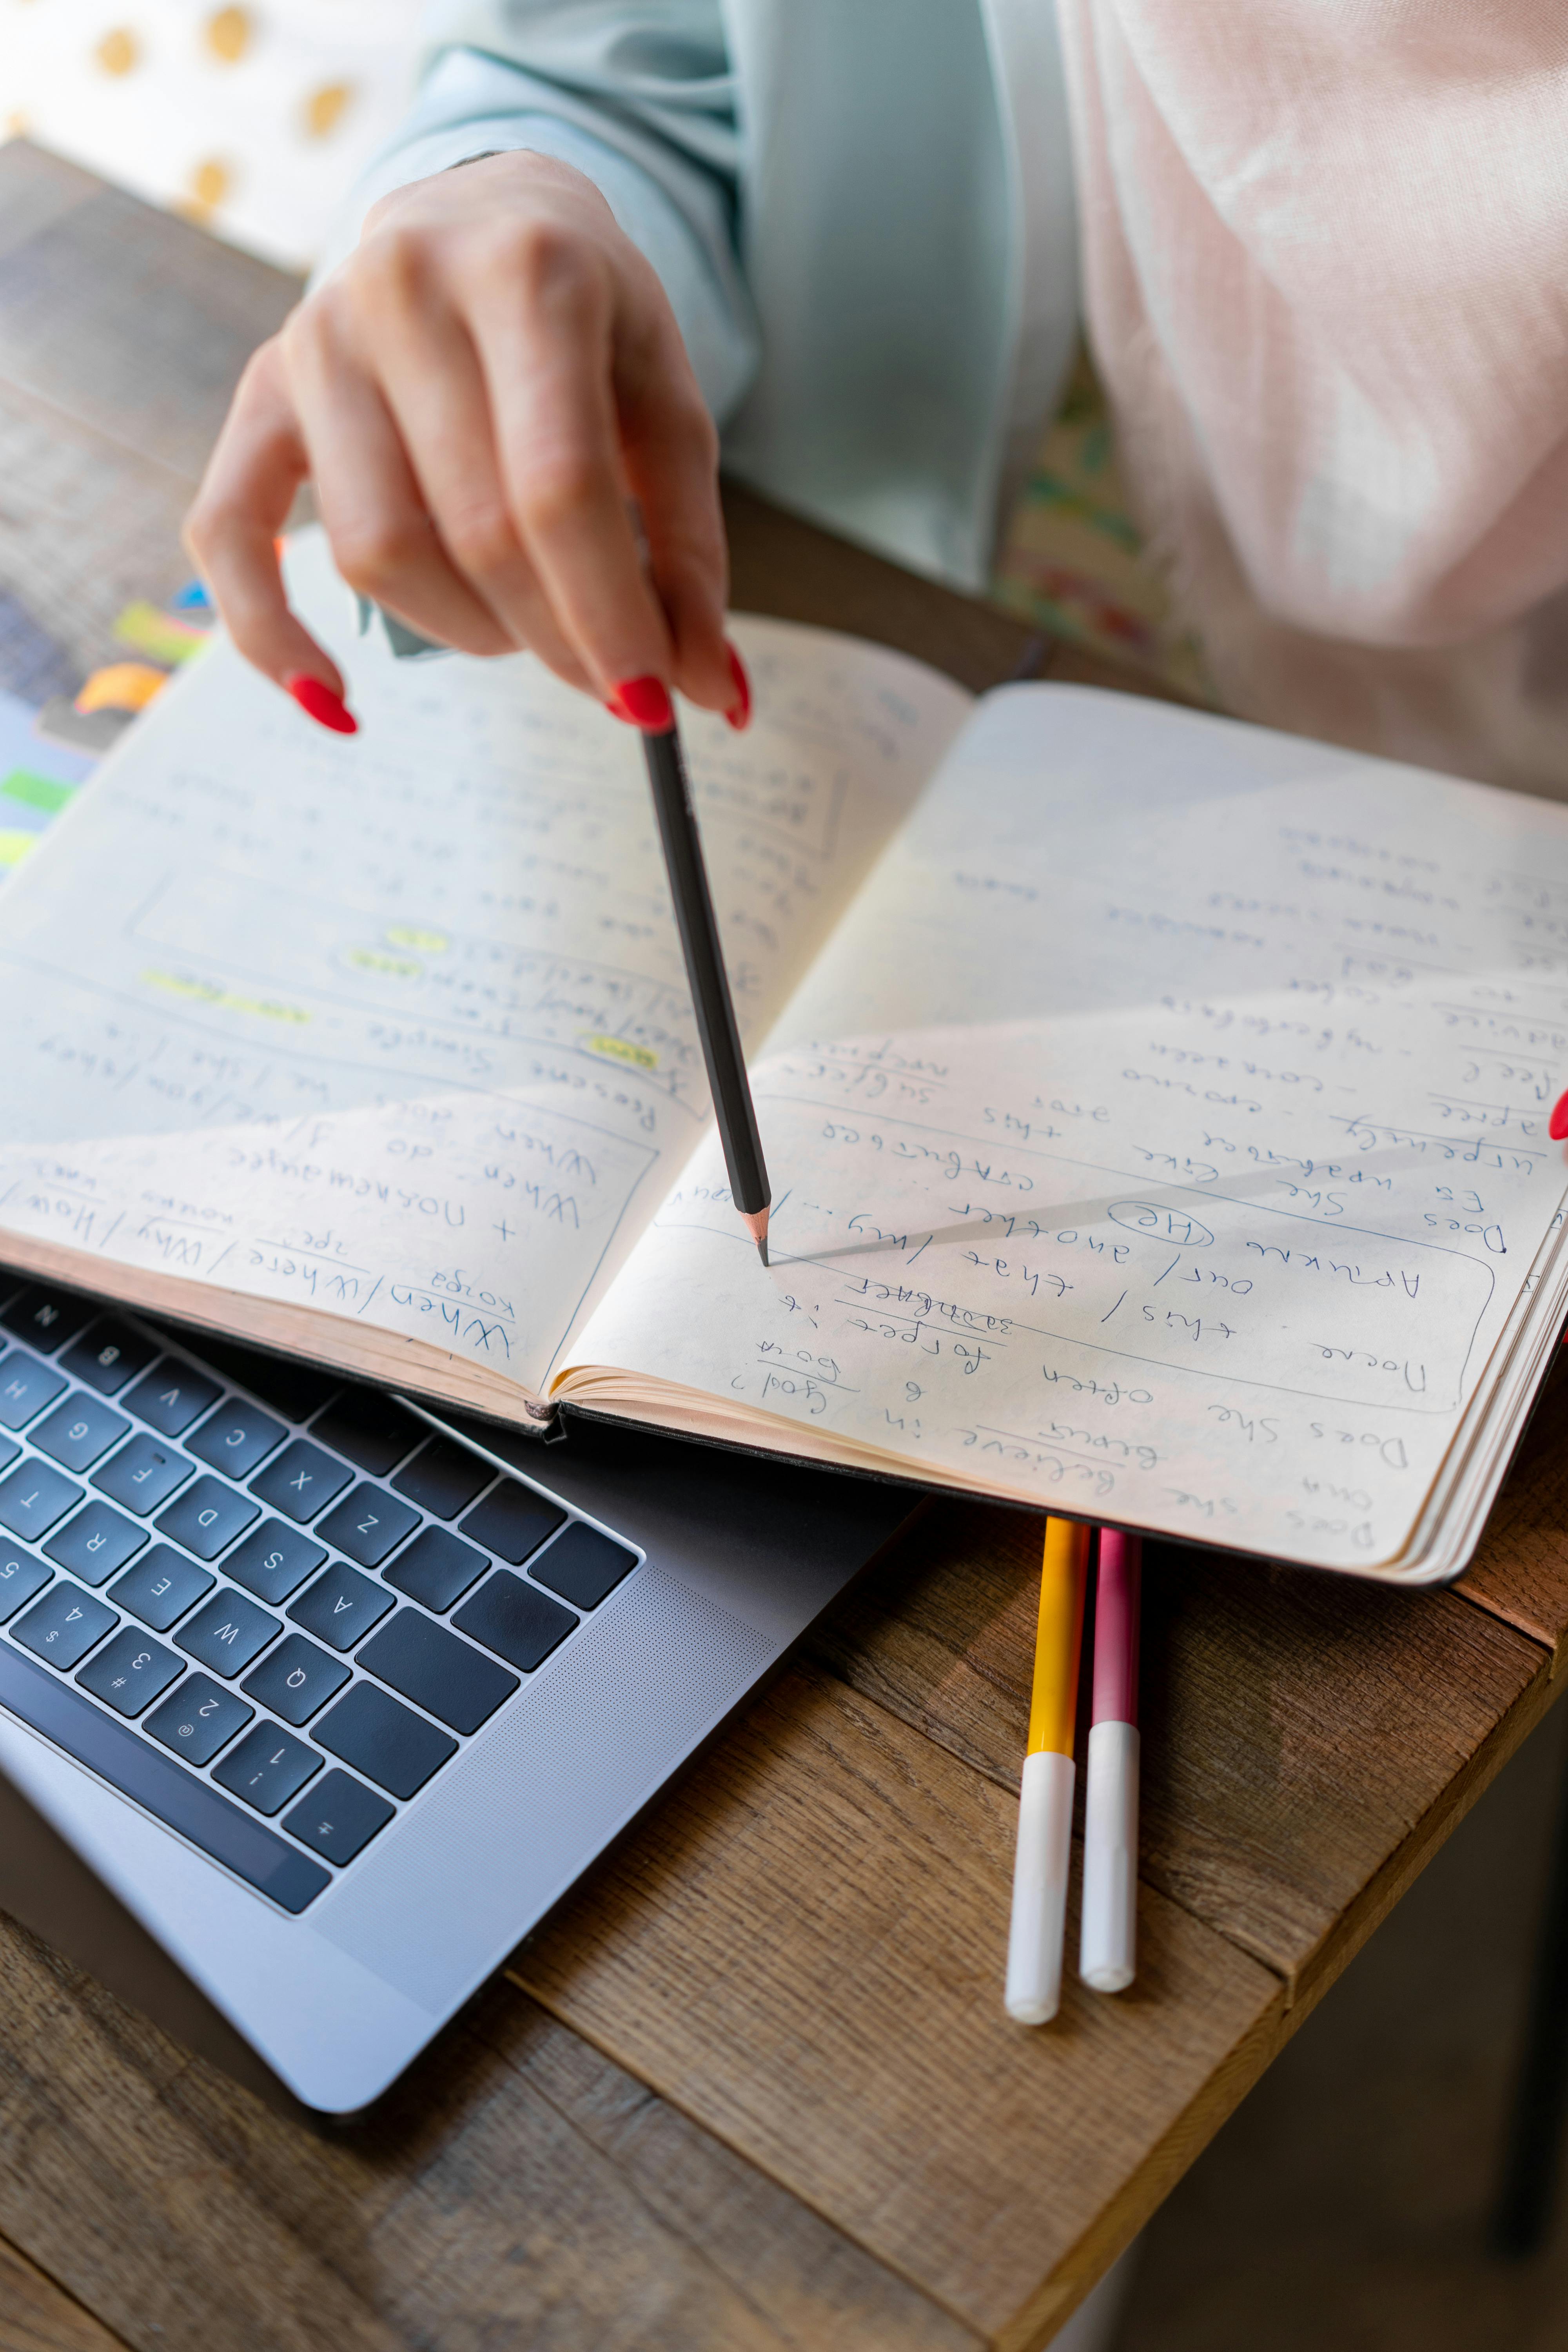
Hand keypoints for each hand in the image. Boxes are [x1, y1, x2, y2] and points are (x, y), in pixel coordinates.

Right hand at [186, 151, 746, 730]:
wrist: (485, 212)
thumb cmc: (590, 323)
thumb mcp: (666, 407)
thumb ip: (690, 551)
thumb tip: (715, 694)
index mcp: (527, 275)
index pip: (557, 489)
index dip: (606, 615)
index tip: (650, 701)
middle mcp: (405, 291)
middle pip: (474, 533)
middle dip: (554, 637)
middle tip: (606, 677)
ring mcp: (316, 339)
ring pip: (376, 556)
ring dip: (463, 633)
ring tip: (522, 625)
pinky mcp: (260, 391)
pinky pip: (231, 534)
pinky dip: (272, 636)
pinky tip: (336, 701)